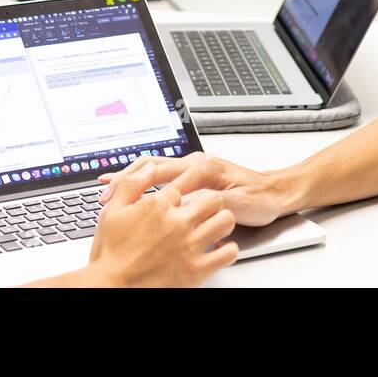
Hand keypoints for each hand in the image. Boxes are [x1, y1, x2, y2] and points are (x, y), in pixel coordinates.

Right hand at [86, 161, 238, 286]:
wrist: (109, 288)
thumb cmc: (110, 253)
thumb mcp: (112, 211)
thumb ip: (132, 183)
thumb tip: (149, 167)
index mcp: (158, 204)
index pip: (183, 185)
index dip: (183, 192)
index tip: (179, 201)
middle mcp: (177, 222)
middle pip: (211, 199)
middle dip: (209, 202)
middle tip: (204, 211)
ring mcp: (189, 246)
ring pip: (225, 221)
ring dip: (221, 222)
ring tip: (214, 227)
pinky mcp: (196, 270)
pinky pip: (228, 253)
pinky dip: (227, 250)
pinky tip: (218, 250)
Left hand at [99, 152, 288, 227]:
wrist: (275, 194)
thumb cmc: (242, 193)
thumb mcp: (205, 191)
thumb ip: (180, 193)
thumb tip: (147, 200)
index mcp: (190, 164)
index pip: (151, 166)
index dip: (126, 176)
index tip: (102, 187)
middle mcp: (198, 164)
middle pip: (154, 167)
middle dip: (127, 181)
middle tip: (107, 195)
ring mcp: (211, 175)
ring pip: (172, 177)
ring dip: (146, 189)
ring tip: (127, 201)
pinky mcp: (224, 192)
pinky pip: (197, 197)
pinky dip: (179, 204)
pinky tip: (166, 212)